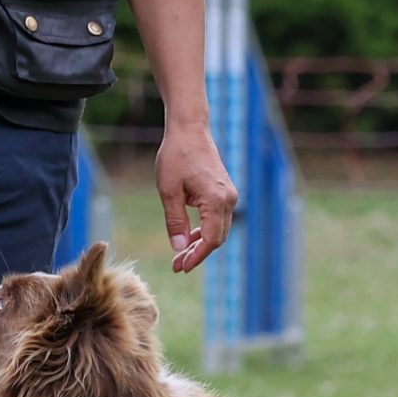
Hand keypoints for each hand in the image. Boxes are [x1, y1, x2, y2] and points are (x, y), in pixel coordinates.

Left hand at [156, 122, 237, 274]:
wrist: (189, 129)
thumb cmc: (176, 156)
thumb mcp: (169, 191)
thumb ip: (175, 221)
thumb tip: (178, 248)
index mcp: (216, 200)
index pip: (210, 240)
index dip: (196, 256)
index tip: (181, 267)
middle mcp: (228, 199)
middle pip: (217, 238)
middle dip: (197, 253)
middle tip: (176, 265)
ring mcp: (229, 195)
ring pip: (218, 229)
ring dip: (200, 243)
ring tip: (180, 255)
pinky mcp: (224, 191)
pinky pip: (218, 218)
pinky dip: (204, 230)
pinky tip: (188, 237)